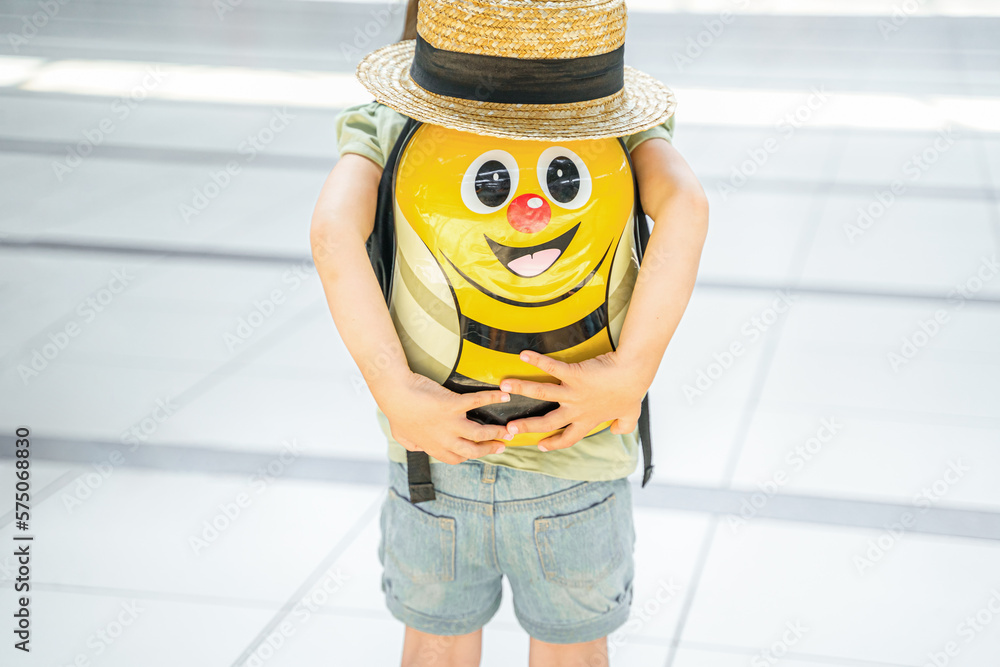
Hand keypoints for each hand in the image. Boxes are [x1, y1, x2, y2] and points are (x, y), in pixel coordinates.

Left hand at [376, 372, 510, 464]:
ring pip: (479, 433)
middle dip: (490, 449)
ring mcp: (449, 423)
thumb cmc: (397, 410)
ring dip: (497, 432)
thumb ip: (411, 444)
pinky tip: (504, 395)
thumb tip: (417, 448)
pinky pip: (477, 402)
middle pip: (473, 451)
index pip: (457, 458)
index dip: (471, 456)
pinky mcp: (452, 405)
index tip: (480, 451)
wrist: (395, 391)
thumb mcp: (401, 434)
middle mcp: (444, 439)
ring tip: (508, 429)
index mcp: (433, 446)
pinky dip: (493, 397)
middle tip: (503, 445)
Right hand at [500, 350, 645, 451]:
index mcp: (588, 419)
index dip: (555, 444)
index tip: (541, 446)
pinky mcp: (573, 374)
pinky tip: (523, 354)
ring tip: (503, 386)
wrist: (633, 373)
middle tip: (509, 429)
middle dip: (526, 426)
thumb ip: (623, 425)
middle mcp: (577, 409)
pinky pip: (551, 368)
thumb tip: (616, 430)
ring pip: (542, 394)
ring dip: (521, 389)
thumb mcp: (630, 415)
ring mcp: (573, 392)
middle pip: (548, 422)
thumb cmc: (632, 391)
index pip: (569, 438)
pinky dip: (536, 360)